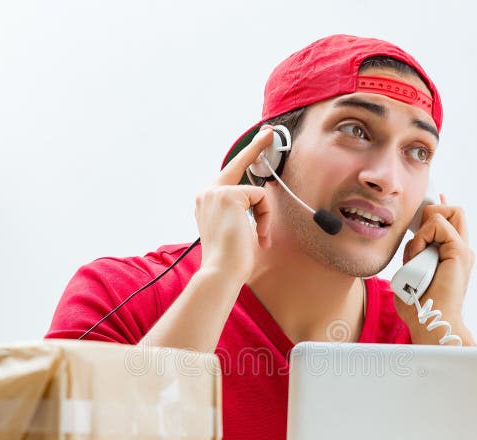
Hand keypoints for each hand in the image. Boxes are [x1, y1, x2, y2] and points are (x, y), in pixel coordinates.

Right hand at [194, 127, 274, 284]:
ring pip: (255, 192)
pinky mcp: (229, 194)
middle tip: (270, 131)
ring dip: (263, 216)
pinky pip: (260, 198)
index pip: (228, 175)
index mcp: (206, 203)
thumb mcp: (236, 230)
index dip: (244, 157)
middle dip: (256, 147)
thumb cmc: (231, 259)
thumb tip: (258, 197)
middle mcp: (206, 194)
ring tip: (258, 237)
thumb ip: (241, 211)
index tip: (257, 141)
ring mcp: (215, 192)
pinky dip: (265, 218)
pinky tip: (256, 235)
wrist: (222, 271)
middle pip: (238, 164)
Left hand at [393, 194, 475, 343]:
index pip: (451, 220)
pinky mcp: (458, 252)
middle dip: (431, 212)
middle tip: (416, 237)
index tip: (426, 203)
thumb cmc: (419, 308)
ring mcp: (462, 251)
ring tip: (417, 256)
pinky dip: (422, 238)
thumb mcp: (411, 274)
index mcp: (452, 257)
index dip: (438, 208)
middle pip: (454, 211)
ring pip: (450, 212)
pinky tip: (419, 257)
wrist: (433, 322)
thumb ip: (413, 257)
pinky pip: (438, 225)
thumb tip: (411, 245)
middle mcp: (461, 251)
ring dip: (425, 229)